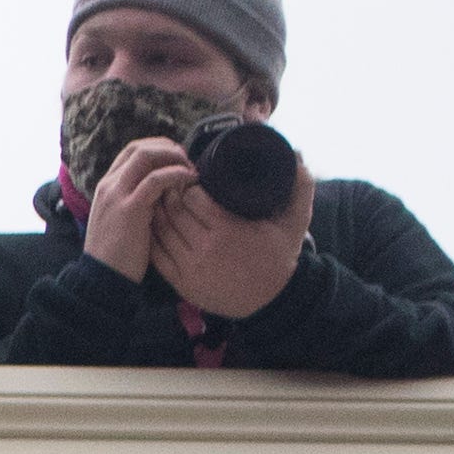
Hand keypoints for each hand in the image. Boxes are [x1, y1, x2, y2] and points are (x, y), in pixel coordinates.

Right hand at [79, 134, 192, 280]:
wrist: (102, 278)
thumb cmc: (116, 255)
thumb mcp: (122, 221)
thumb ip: (136, 201)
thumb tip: (163, 191)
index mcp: (106, 187)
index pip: (132, 151)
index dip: (158, 148)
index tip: (177, 160)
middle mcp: (109, 185)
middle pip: (140, 147)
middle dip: (168, 148)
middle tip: (187, 162)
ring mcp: (117, 194)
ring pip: (146, 155)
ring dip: (174, 157)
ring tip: (191, 170)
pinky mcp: (130, 208)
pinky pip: (156, 178)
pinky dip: (176, 174)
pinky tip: (189, 180)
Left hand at [150, 140, 315, 318]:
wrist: (270, 301)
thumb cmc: (280, 256)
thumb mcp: (295, 221)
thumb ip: (300, 186)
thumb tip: (298, 152)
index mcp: (229, 230)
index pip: (194, 198)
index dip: (189, 185)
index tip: (191, 179)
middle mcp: (206, 249)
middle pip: (175, 213)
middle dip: (170, 195)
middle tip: (171, 185)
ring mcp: (191, 268)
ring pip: (162, 232)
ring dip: (158, 214)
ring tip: (161, 201)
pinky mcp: (181, 283)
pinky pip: (157, 255)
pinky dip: (153, 238)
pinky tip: (155, 227)